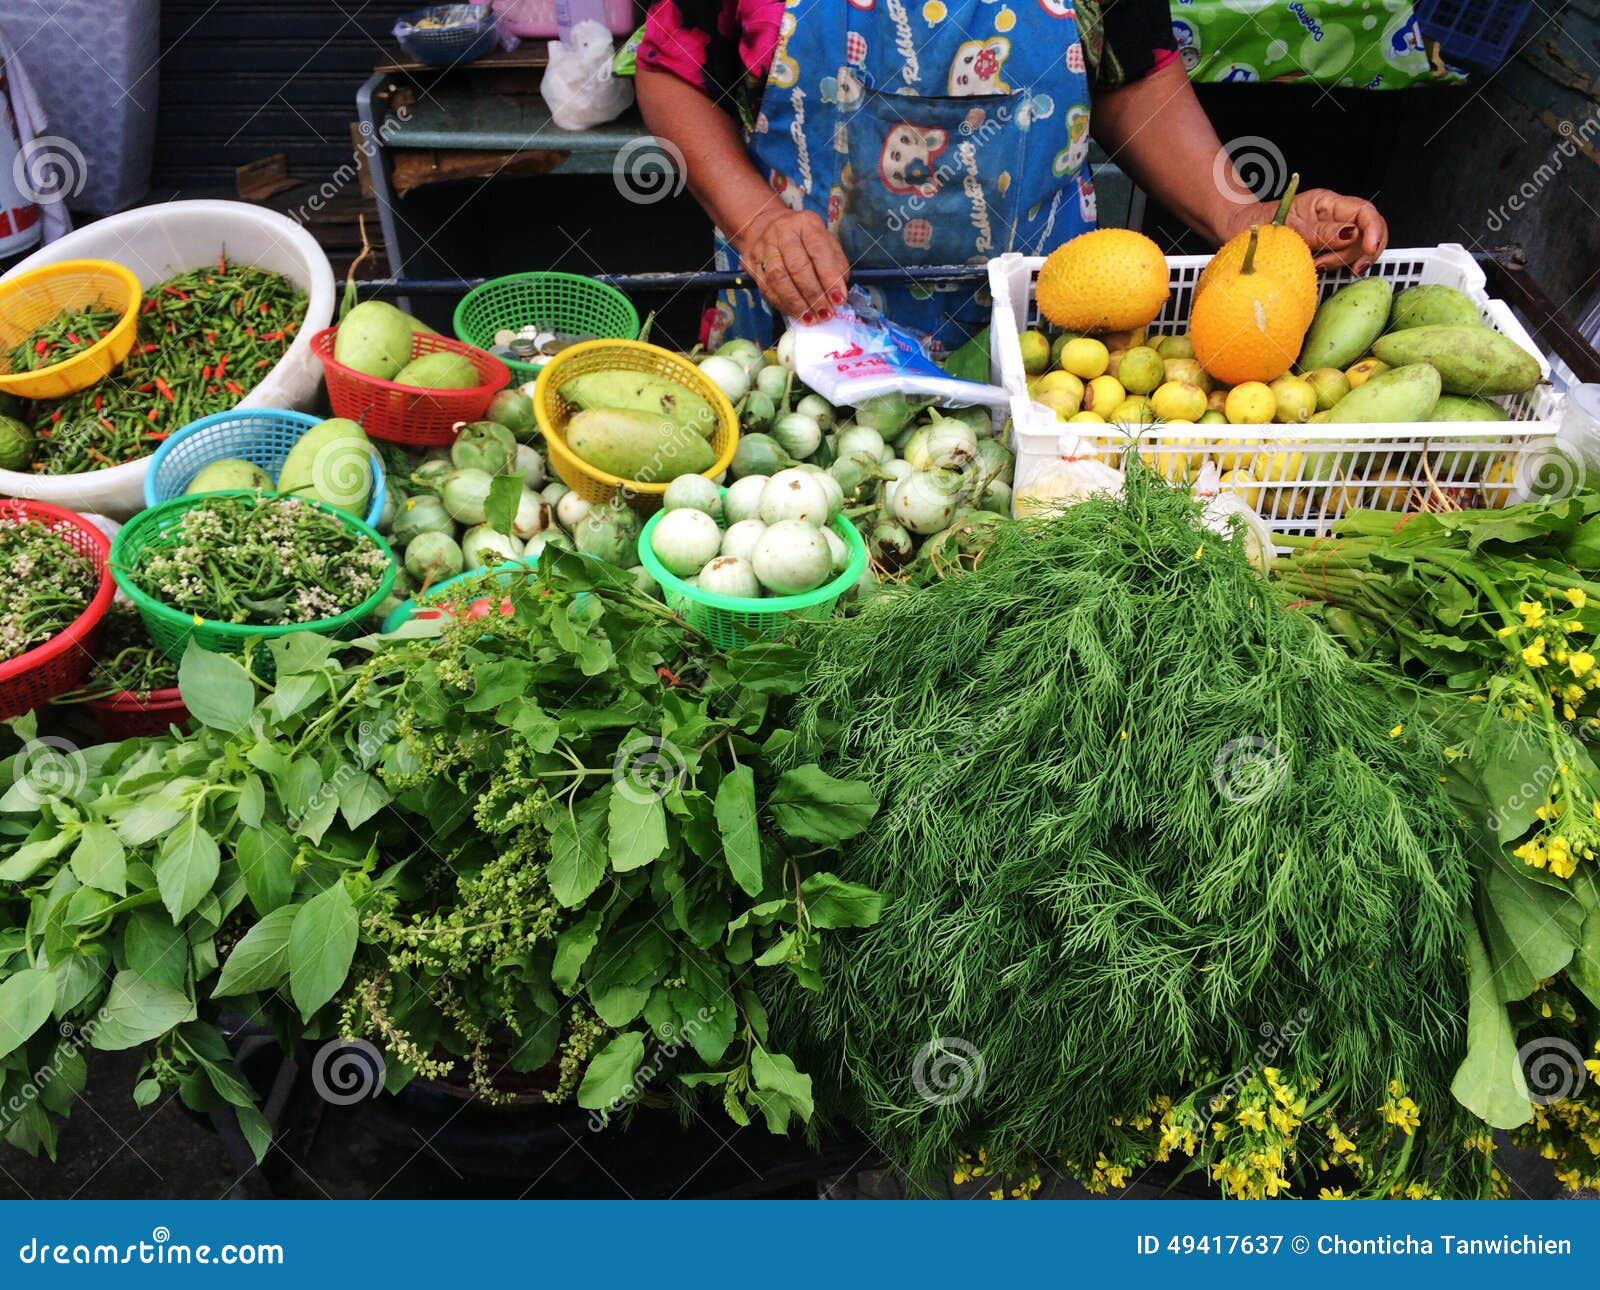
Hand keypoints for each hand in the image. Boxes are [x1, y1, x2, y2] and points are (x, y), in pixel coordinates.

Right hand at [734, 206, 849, 322]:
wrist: (766, 226)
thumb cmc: (803, 239)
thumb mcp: (826, 241)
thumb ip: (836, 264)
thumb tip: (838, 292)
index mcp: (806, 224)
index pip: (819, 252)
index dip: (830, 278)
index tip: (839, 300)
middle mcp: (783, 233)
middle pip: (797, 268)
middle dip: (814, 295)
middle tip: (825, 314)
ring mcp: (764, 248)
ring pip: (779, 280)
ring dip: (796, 303)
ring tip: (811, 319)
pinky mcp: (751, 264)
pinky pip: (766, 288)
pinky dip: (783, 304)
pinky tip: (795, 314)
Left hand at [1226, 188, 1388, 274]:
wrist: (1242, 231)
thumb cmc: (1261, 223)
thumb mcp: (1289, 227)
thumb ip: (1320, 231)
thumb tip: (1351, 233)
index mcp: (1327, 202)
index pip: (1365, 212)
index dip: (1374, 231)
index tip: (1368, 250)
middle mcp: (1333, 215)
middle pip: (1365, 234)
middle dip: (1354, 253)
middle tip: (1326, 264)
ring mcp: (1332, 232)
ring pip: (1355, 249)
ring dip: (1339, 262)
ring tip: (1314, 264)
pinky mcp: (1326, 248)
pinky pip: (1340, 258)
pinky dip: (1332, 267)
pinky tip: (1316, 267)